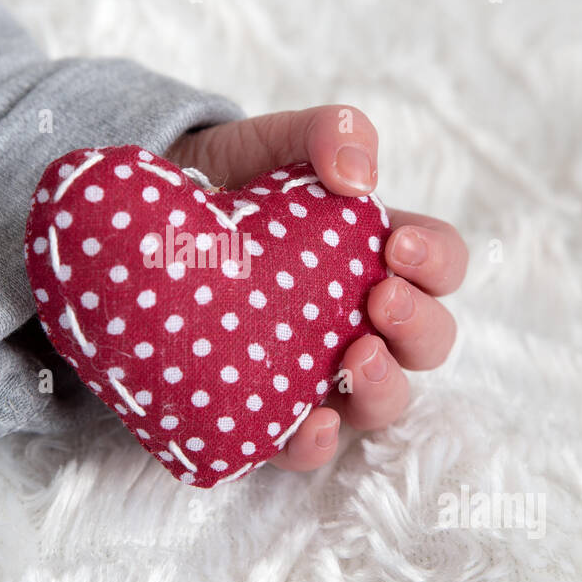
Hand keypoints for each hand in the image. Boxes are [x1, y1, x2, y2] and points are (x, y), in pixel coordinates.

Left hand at [167, 106, 466, 471]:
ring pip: (383, 403)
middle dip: (418, 325)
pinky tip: (307, 423)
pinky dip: (312, 444)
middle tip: (379, 300)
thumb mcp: (275, 141)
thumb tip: (360, 175)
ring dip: (384, 388)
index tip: (397, 246)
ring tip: (356, 361)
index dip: (437, 261)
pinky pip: (304, 448)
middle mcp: (361, 320)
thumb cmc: (228, 182)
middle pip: (428, 342)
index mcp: (377, 256)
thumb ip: (328, 133)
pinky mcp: (268, 411)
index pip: (441, 266)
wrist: (140, 225)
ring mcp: (318, 371)